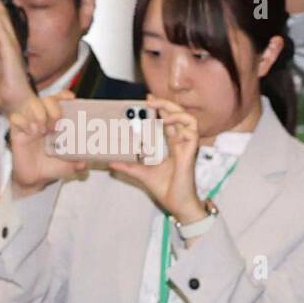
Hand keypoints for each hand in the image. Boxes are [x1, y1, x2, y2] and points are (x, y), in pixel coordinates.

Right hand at [5, 92, 87, 193]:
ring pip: (31, 104)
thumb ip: (78, 162)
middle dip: (53, 108)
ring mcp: (29, 124)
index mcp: (57, 122)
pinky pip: (16, 118)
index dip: (64, 95)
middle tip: (55, 125)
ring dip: (38, 114)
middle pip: (46, 99)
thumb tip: (84, 162)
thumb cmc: (52, 167)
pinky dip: (23, 122)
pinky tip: (29, 133)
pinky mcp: (16, 132)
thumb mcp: (70, 164)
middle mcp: (43, 120)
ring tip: (41, 130)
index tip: (71, 99)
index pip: (59, 100)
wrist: (35, 179)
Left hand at [108, 97, 204, 221]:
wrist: (176, 203)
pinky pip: (192, 131)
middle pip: (178, 116)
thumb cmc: (166, 189)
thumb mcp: (142, 173)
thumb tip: (111, 162)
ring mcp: (188, 146)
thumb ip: (128, 166)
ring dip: (175, 111)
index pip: (168, 122)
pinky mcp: (191, 152)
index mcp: (173, 145)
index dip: (161, 110)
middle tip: (150, 99)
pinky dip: (182, 123)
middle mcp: (182, 143)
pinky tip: (168, 122)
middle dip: (166, 105)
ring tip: (159, 108)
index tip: (147, 102)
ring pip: (188, 119)